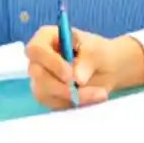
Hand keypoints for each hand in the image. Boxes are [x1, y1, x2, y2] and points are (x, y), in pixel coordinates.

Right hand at [26, 27, 143, 109]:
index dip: (50, 63)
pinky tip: (91, 98)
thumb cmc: (99, 52)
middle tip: (89, 88)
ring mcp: (40, 79)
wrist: (108, 69)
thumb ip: (87, 60)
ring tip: (99, 93)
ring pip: (43, 93)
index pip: (36, 50)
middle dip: (63, 86)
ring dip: (72, 97)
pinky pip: (53, 104)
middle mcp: (38, 59)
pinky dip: (73, 104)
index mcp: (45, 38)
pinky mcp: (48, 96)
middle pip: (37, 74)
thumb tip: (77, 79)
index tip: (71, 76)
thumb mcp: (98, 50)